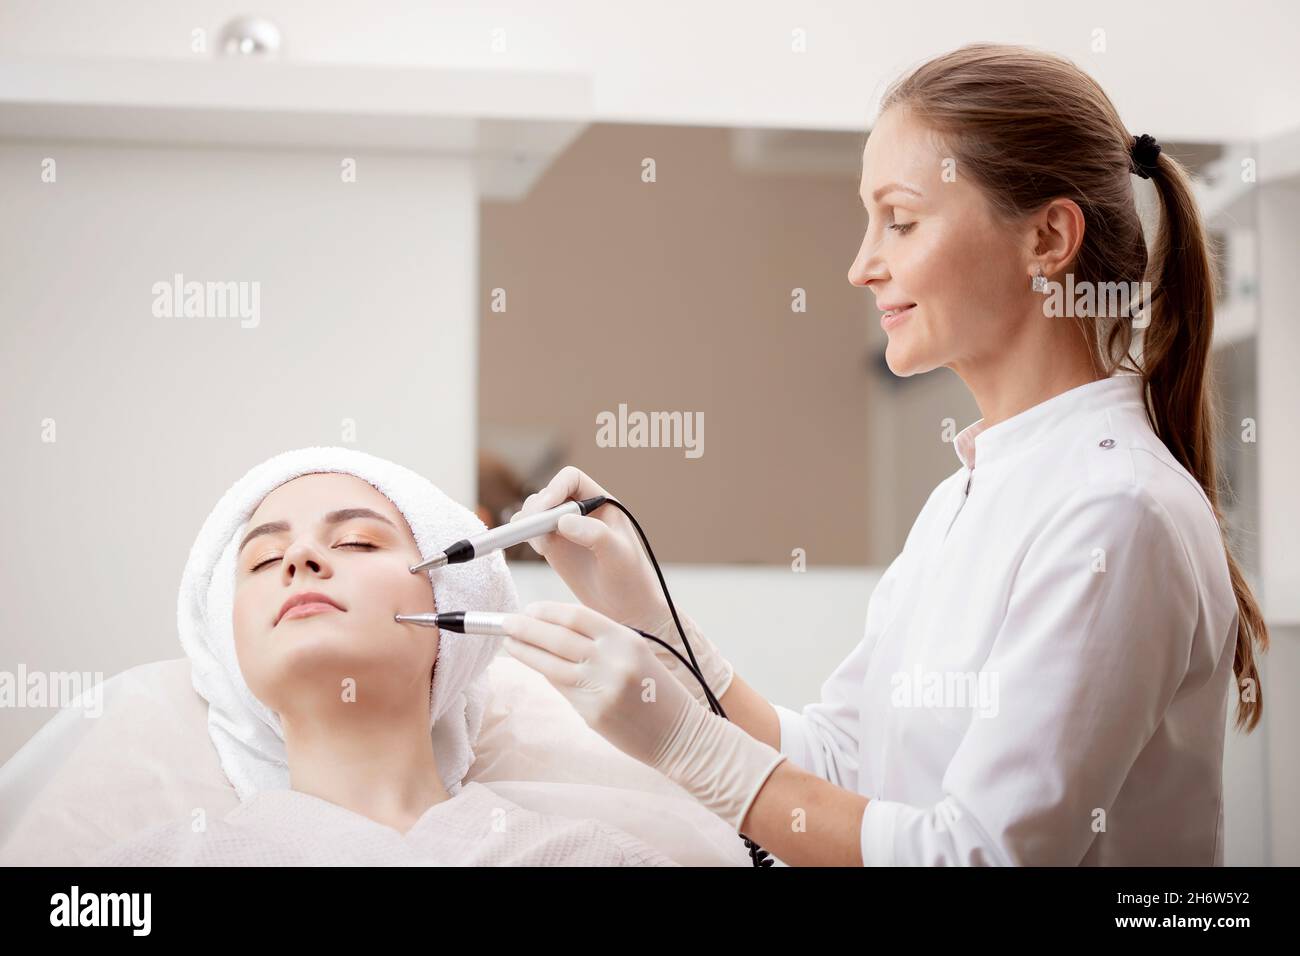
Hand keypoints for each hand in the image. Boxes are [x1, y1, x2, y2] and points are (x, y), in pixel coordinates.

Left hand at [502, 601, 785, 831]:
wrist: (682, 735)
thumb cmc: (657, 692)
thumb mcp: (636, 655)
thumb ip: (600, 643)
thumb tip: (555, 632)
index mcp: (625, 639)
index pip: (575, 615)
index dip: (546, 611)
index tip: (529, 609)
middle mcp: (612, 659)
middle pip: (556, 636)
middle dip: (526, 627)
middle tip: (505, 623)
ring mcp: (601, 687)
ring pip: (550, 663)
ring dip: (524, 650)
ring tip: (508, 643)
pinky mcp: (592, 713)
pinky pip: (560, 687)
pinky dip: (543, 673)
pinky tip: (531, 665)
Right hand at [512, 466, 733, 705]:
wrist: (627, 611)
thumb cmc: (631, 581)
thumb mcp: (619, 556)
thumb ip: (596, 535)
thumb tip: (564, 520)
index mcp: (602, 503)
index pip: (571, 479)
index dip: (555, 488)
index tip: (547, 510)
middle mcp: (581, 511)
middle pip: (548, 493)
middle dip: (537, 508)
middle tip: (537, 532)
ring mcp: (565, 529)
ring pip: (535, 511)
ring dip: (529, 522)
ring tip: (542, 544)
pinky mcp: (554, 547)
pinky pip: (531, 532)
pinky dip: (526, 536)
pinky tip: (542, 551)